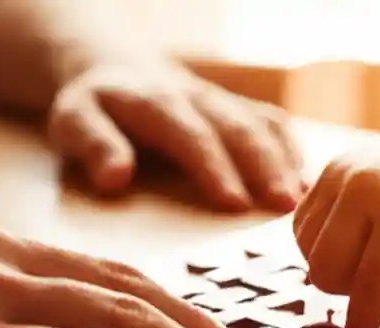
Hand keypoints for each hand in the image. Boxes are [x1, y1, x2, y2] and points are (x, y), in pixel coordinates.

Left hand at [48, 62, 303, 211]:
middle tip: (286, 207)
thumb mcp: (72, 123)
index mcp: (155, 102)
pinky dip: (294, 154)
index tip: (234, 203)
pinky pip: (275, 125)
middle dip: (266, 167)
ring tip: (301, 202)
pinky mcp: (240, 108)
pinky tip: (306, 188)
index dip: (214, 167)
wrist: (116, 68)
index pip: (189, 134)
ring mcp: (224, 102)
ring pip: (264, 125)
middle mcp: (197, 98)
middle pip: (239, 128)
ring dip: (286, 163)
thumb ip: (93, 146)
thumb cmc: (95, 109)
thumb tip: (116, 179)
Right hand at [294, 124, 379, 327]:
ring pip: (308, 250)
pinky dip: (321, 246)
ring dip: (335, 271)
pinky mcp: (331, 167)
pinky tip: (356, 241)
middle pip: (327, 269)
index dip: (361, 327)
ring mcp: (342, 170)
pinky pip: (303, 226)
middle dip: (348, 295)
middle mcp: (363, 183)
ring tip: (377, 258)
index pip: (371, 282)